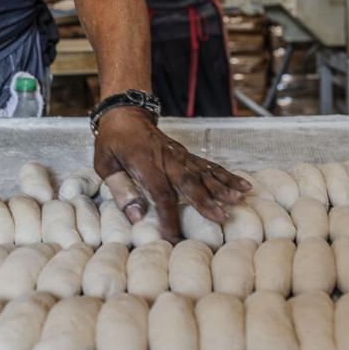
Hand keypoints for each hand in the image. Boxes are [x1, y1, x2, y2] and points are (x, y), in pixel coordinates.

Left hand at [93, 106, 250, 240]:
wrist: (126, 113)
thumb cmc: (113, 141)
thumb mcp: (105, 163)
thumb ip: (120, 188)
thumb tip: (136, 216)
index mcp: (145, 163)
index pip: (160, 192)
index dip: (168, 215)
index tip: (173, 236)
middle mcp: (167, 159)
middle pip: (189, 182)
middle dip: (206, 201)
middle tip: (221, 217)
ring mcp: (180, 156)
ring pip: (204, 172)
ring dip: (223, 186)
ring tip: (240, 198)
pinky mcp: (187, 155)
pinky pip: (209, 166)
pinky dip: (226, 175)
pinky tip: (242, 184)